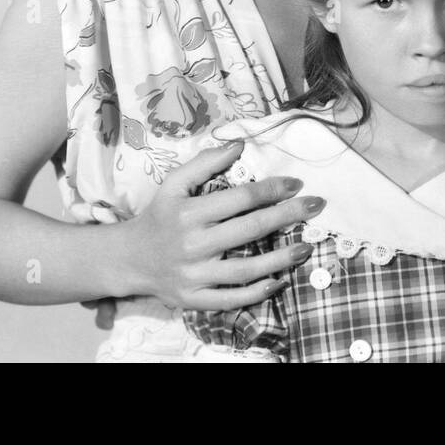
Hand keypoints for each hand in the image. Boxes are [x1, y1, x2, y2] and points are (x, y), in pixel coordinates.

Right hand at [118, 141, 324, 310]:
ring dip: (279, 259)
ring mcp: (194, 275)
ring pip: (244, 269)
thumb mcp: (174, 183)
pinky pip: (230, 299)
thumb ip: (205, 162)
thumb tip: (239, 145)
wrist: (129, 258)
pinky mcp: (194, 299)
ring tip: (306, 248)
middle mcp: (193, 245)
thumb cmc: (159, 216)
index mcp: (190, 213)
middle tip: (316, 205)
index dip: (271, 190)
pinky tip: (279, 282)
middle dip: (287, 215)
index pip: (240, 199)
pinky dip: (256, 293)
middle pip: (249, 230)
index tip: (296, 183)